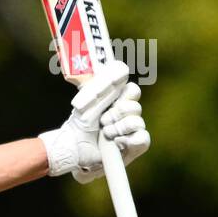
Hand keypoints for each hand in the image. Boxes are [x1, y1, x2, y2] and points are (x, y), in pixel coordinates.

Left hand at [39, 60, 148, 181]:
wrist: (74, 147)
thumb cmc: (79, 123)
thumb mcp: (89, 100)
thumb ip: (105, 84)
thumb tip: (122, 69)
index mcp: (117, 101)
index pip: (132, 91)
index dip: (126, 94)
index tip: (114, 100)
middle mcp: (126, 115)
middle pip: (135, 106)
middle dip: (116, 114)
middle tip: (102, 120)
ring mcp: (130, 131)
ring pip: (138, 122)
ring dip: (117, 128)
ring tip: (105, 134)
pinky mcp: (133, 147)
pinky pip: (143, 139)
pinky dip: (128, 141)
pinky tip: (117, 143)